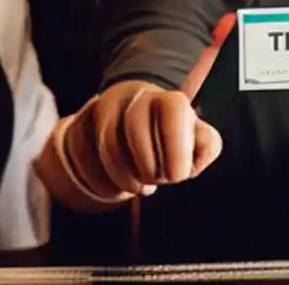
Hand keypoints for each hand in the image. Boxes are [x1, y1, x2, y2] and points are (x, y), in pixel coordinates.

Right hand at [64, 81, 221, 198]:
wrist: (137, 113)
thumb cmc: (172, 136)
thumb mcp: (198, 138)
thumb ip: (206, 145)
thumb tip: (191, 161)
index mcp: (169, 101)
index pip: (173, 109)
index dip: (176, 147)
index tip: (178, 176)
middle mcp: (135, 97)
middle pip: (135, 125)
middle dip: (147, 164)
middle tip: (157, 180)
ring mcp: (105, 109)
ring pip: (107, 141)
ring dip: (124, 176)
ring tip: (140, 188)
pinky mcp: (82, 124)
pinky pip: (83, 154)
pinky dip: (100, 181)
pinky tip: (117, 190)